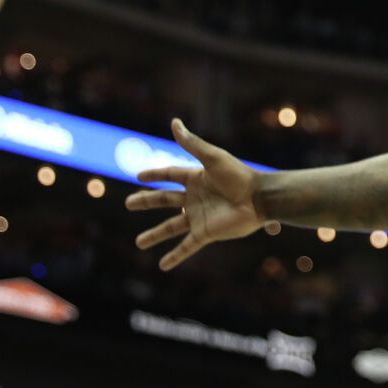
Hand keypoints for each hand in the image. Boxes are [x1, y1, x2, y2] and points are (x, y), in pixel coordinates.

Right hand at [125, 119, 264, 269]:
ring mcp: (199, 217)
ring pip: (171, 227)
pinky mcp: (206, 233)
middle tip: (128, 203)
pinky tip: (162, 266)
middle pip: (164, 200)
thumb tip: (175, 122)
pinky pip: (187, 247)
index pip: (169, 175)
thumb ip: (192, 143)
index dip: (154, 175)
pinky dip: (175, 256)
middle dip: (146, 202)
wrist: (259, 198)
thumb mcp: (212, 157)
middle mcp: (195, 198)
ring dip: (155, 235)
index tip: (139, 176)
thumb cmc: (238, 175)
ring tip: (138, 243)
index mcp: (196, 178)